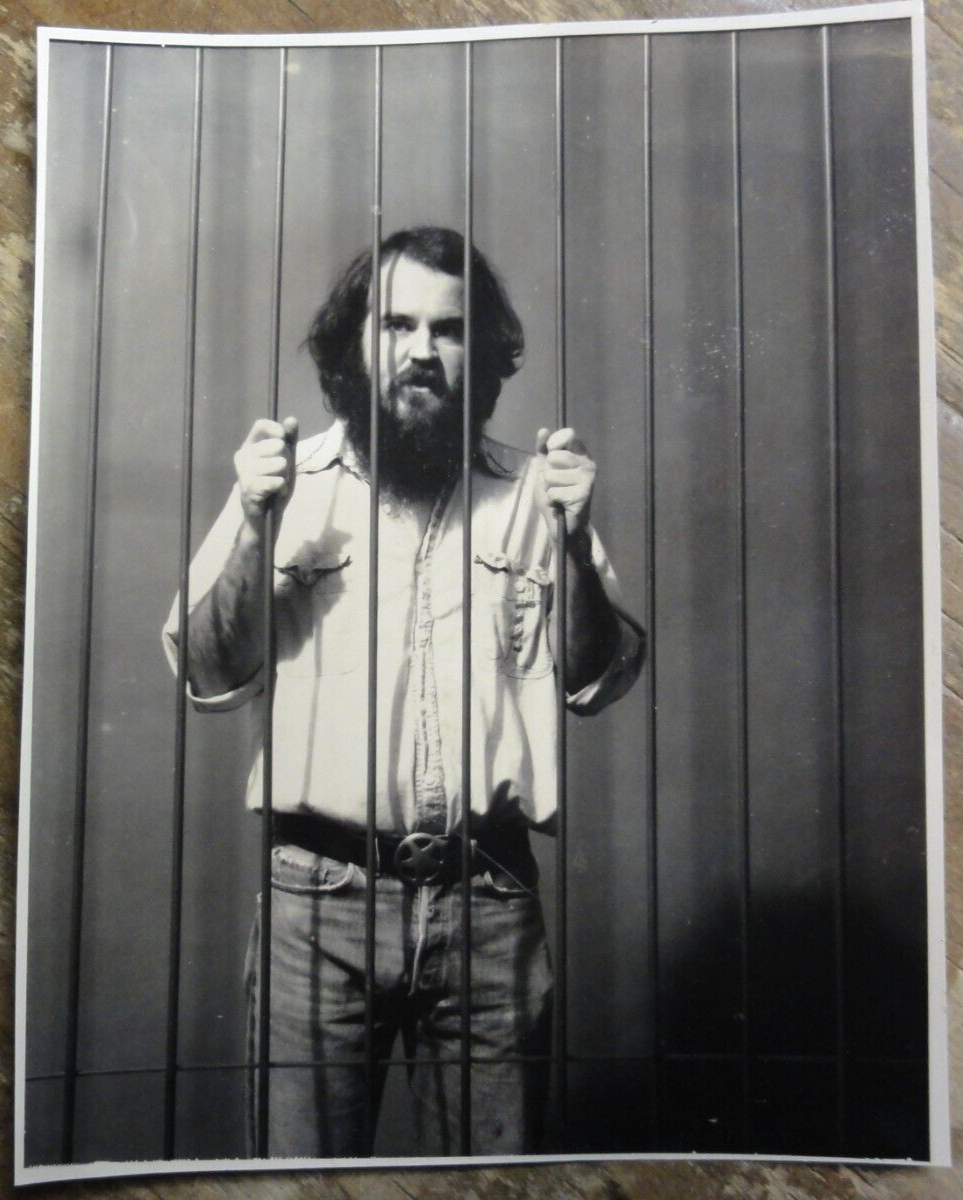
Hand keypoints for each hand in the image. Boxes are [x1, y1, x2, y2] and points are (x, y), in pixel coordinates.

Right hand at [234, 416, 298, 527]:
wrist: (267, 515)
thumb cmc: (275, 485)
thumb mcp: (286, 460)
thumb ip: (289, 440)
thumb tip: (292, 419)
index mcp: (250, 446)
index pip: (260, 425)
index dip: (276, 429)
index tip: (284, 439)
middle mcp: (242, 456)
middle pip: (276, 445)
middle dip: (287, 461)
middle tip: (280, 474)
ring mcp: (243, 472)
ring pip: (279, 464)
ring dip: (285, 477)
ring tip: (277, 485)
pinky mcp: (248, 488)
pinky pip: (275, 481)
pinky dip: (281, 488)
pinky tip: (275, 493)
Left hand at [535, 426, 595, 540]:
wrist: (562, 524)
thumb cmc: (555, 494)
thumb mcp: (545, 469)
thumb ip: (543, 450)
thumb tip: (543, 430)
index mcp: (581, 455)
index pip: (566, 436)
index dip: (552, 447)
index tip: (552, 459)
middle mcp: (588, 464)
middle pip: (555, 456)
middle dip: (547, 473)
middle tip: (557, 484)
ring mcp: (588, 480)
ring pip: (551, 475)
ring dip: (548, 489)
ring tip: (558, 495)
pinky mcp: (583, 495)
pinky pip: (553, 492)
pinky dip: (551, 500)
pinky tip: (560, 504)